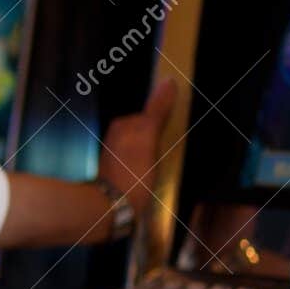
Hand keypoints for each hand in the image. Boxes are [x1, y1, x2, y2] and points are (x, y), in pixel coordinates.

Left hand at [99, 78, 176, 211]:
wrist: (112, 207)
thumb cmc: (132, 170)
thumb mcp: (148, 137)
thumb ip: (157, 110)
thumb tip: (169, 81)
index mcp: (122, 126)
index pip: (150, 114)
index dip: (165, 121)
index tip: (177, 129)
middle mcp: (115, 137)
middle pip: (145, 130)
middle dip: (158, 136)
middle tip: (171, 148)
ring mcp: (115, 157)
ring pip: (142, 147)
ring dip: (154, 152)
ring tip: (164, 164)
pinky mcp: (119, 175)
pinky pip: (139, 163)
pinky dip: (148, 166)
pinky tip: (154, 175)